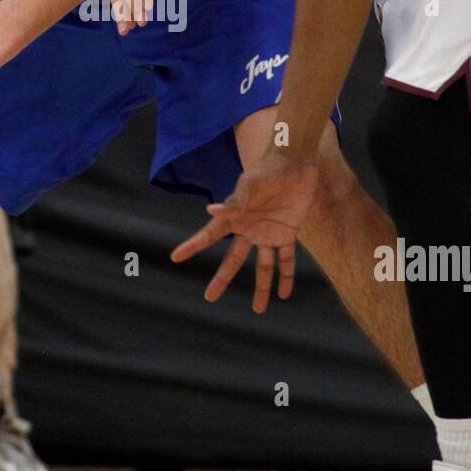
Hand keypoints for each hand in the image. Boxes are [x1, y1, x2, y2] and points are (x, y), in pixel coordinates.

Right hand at [172, 151, 322, 313]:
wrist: (295, 160)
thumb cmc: (269, 169)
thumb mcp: (251, 184)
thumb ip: (235, 201)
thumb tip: (210, 210)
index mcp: (234, 216)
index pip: (210, 235)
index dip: (192, 246)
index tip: (175, 257)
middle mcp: (248, 228)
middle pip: (233, 259)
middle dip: (222, 279)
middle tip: (209, 297)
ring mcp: (268, 233)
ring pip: (262, 266)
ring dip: (261, 287)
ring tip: (258, 309)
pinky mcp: (287, 233)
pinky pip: (286, 259)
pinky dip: (286, 276)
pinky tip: (284, 294)